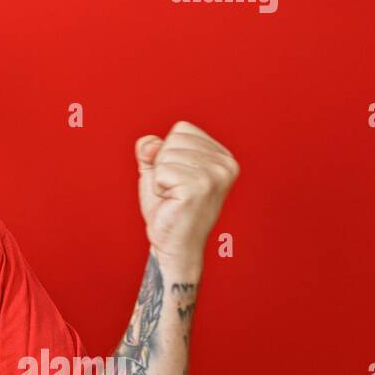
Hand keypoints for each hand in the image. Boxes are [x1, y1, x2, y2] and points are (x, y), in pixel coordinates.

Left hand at [135, 121, 239, 269]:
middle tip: (174, 190)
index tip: (178, 177)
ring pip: (164, 155)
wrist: (173, 244)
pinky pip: (160, 172)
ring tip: (174, 197)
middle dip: (162, 165)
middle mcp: (226, 164)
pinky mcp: (199, 188)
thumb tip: (148, 143)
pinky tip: (172, 202)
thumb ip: (151, 149)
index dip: (168, 152)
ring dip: (160, 178)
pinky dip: (158, 188)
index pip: (182, 130)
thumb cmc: (167, 207)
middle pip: (173, 140)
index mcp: (223, 156)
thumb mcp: (157, 170)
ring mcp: (215, 176)